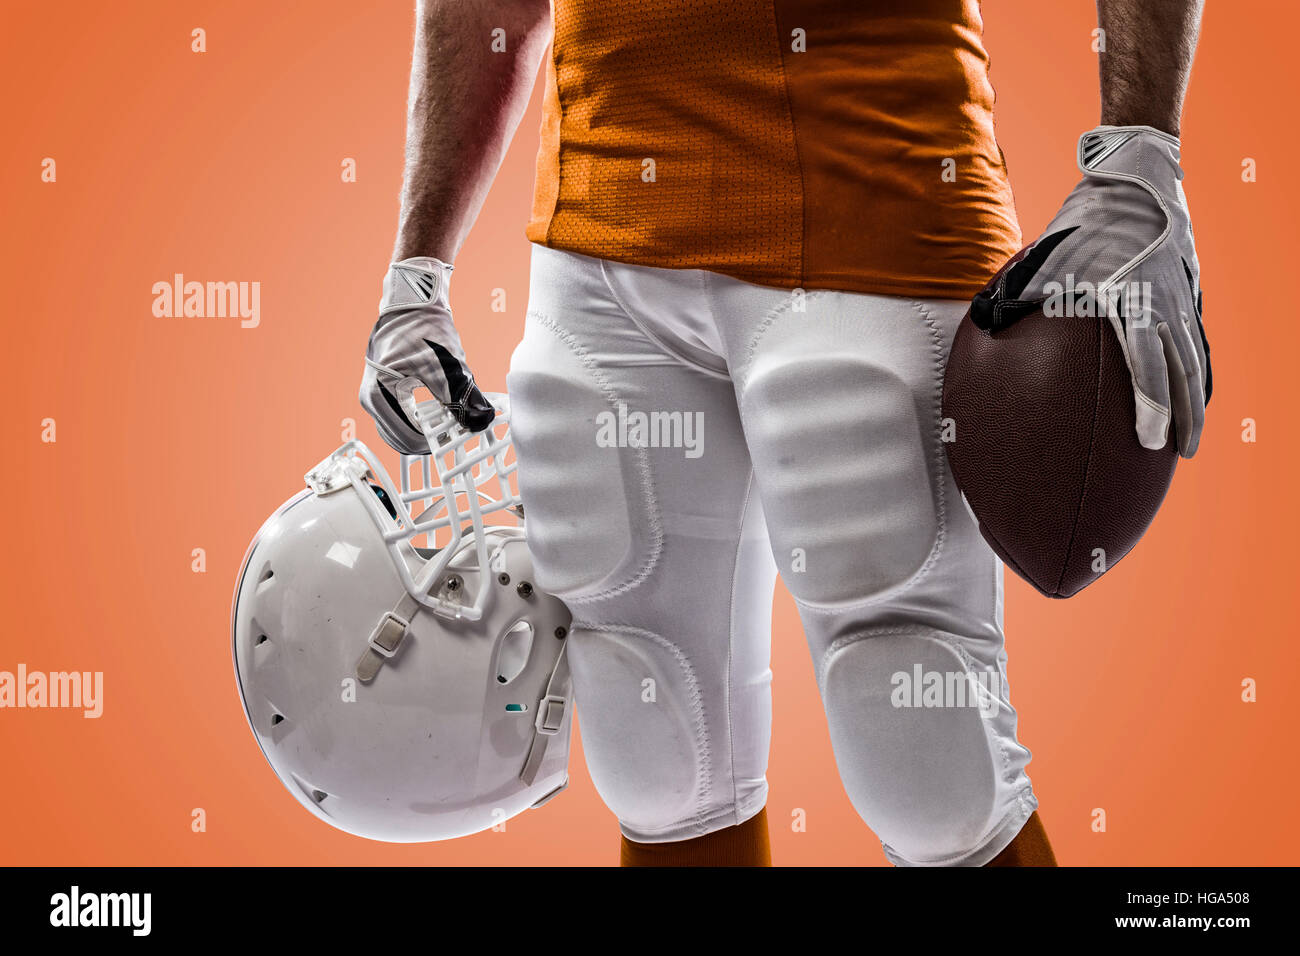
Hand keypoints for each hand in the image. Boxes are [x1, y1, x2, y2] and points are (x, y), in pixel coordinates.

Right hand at [359, 256, 495, 454]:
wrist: (412, 302)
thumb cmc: (424, 328)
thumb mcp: (448, 364)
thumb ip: (464, 396)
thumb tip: (482, 419)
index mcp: (379, 394)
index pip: (408, 437)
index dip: (437, 443)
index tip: (460, 439)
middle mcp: (370, 398)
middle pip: (402, 439)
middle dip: (430, 441)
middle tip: (457, 436)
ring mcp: (373, 395)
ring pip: (399, 431)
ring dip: (424, 434)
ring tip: (451, 426)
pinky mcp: (381, 391)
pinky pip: (398, 418)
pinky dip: (418, 423)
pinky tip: (439, 417)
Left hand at [970, 126, 1211, 457]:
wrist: (1134, 178)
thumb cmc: (1083, 221)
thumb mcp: (1045, 256)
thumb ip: (1016, 292)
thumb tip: (983, 321)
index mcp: (1130, 301)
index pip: (1147, 365)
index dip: (1152, 406)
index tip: (1149, 439)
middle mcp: (1162, 304)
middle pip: (1179, 372)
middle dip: (1180, 417)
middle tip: (1176, 454)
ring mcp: (1179, 299)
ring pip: (1193, 360)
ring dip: (1193, 401)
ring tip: (1189, 438)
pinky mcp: (1186, 293)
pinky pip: (1195, 341)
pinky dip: (1196, 372)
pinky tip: (1193, 397)